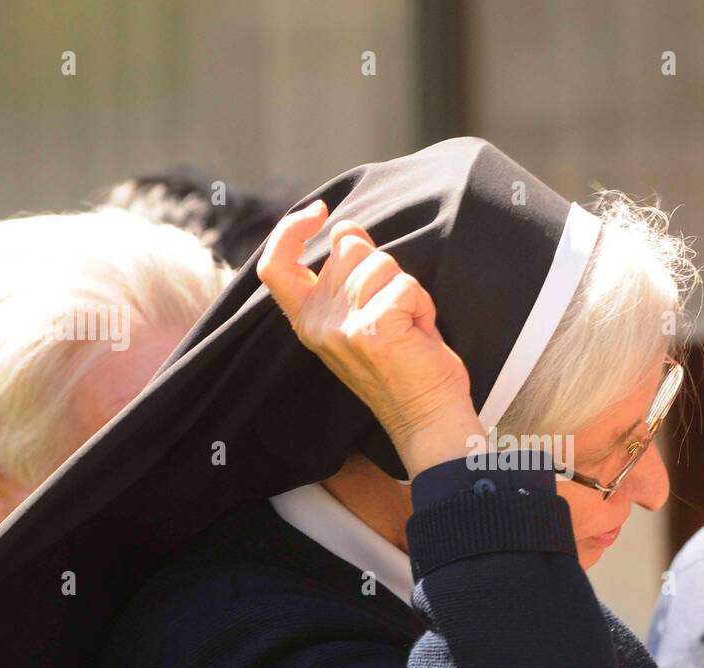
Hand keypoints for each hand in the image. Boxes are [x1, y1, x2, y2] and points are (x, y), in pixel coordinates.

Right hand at [257, 200, 483, 477]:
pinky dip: (423, 306)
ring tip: (408, 328)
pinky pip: (407, 286)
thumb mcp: (361, 318)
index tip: (320, 213)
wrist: (427, 419)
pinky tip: (420, 335)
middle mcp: (317, 324)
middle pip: (351, 249)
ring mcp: (342, 327)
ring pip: (382, 264)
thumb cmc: (402, 368)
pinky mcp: (373, 328)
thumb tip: (346, 228)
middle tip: (395, 315)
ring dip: (407, 291)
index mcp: (307, 321)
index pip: (275, 264)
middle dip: (384, 270)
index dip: (291, 229)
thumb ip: (349, 276)